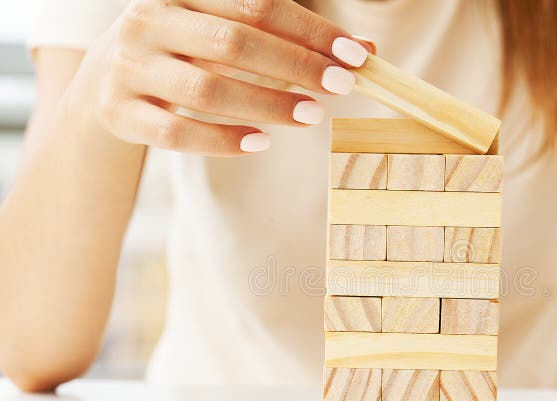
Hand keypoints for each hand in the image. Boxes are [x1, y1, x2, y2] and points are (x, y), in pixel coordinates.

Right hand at [74, 0, 372, 155]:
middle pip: (232, 43)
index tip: (355, 55)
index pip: (256, 5)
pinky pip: (175, 133)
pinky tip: (261, 143)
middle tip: (341, 87)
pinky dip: (222, 140)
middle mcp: (150, 22)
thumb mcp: (225, 33)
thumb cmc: (184, 51)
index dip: (308, 31)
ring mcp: (130, 69)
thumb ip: (288, 39)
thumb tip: (365, 50)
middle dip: (294, 66)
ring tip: (312, 115)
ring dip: (266, 105)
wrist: (106, 82)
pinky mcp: (120, 113)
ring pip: (205, 91)